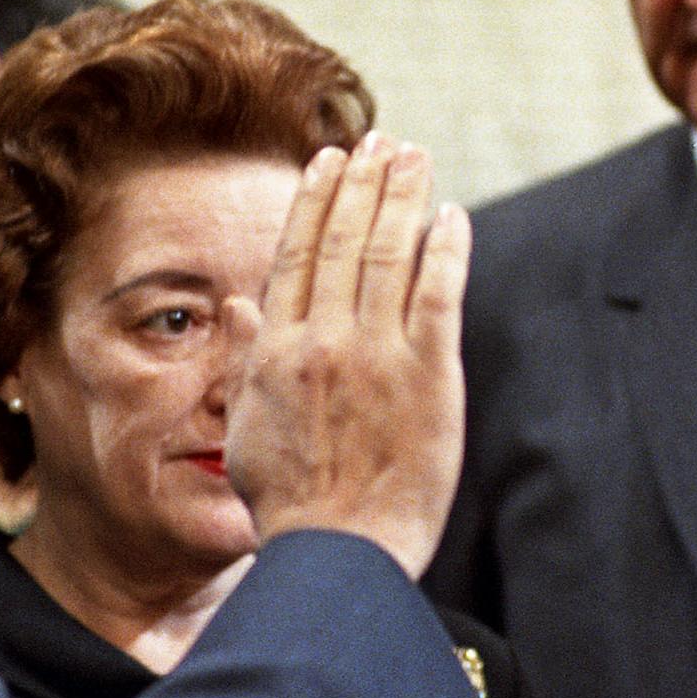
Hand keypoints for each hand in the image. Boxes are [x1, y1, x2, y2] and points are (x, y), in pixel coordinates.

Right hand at [222, 134, 470, 577]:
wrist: (338, 555)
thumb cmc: (290, 506)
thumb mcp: (246, 431)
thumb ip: (248, 363)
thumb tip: (243, 307)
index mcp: (277, 352)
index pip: (296, 255)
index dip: (315, 201)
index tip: (328, 162)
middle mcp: (323, 342)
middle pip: (343, 240)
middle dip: (363, 183)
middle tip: (381, 141)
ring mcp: (378, 356)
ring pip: (389, 254)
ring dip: (403, 198)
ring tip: (414, 157)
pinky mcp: (430, 378)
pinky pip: (439, 295)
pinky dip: (446, 250)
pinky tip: (452, 217)